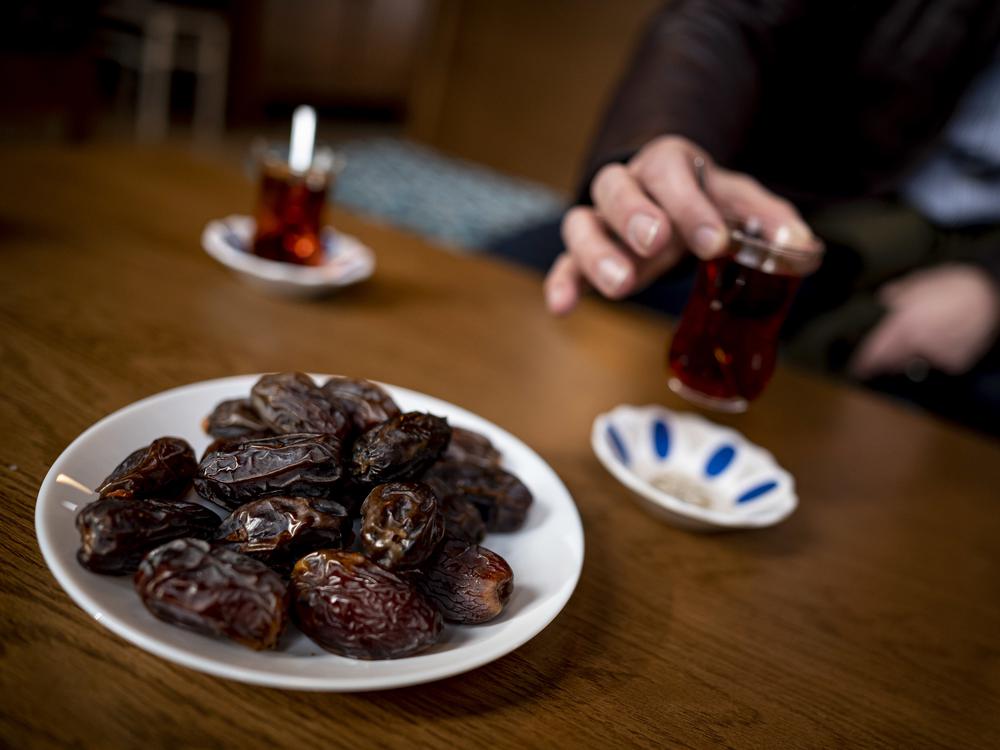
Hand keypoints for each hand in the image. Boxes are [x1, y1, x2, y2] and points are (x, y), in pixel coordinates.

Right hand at [544, 135, 814, 314]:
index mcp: (668, 166)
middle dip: (634, 215)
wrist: (673, 202)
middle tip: (657, 243)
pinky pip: (565, 263)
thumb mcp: (741, 202)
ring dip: (597, 252)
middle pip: (615, 188)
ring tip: (621, 286)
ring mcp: (603, 222)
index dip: (691, 206)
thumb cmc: (706, 202)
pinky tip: (564, 306)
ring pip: (581, 223)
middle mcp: (628, 187)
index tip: (715, 242)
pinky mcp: (587, 255)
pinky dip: (562, 282)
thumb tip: (800, 246)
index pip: (671, 172)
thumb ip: (770, 219)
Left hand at [851, 265, 999, 378]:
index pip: (875, 353)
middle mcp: (917, 343)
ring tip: (924, 335)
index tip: (856, 369)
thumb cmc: (951, 284)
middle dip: (885, 360)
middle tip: (885, 353)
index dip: (863, 363)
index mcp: (902, 323)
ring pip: (915, 363)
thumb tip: (880, 301)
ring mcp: (937, 354)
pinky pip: (939, 362)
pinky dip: (938, 354)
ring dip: (911, 356)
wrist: (988, 293)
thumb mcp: (916, 283)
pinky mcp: (955, 361)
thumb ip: (893, 295)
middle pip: (892, 362)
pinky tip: (946, 337)